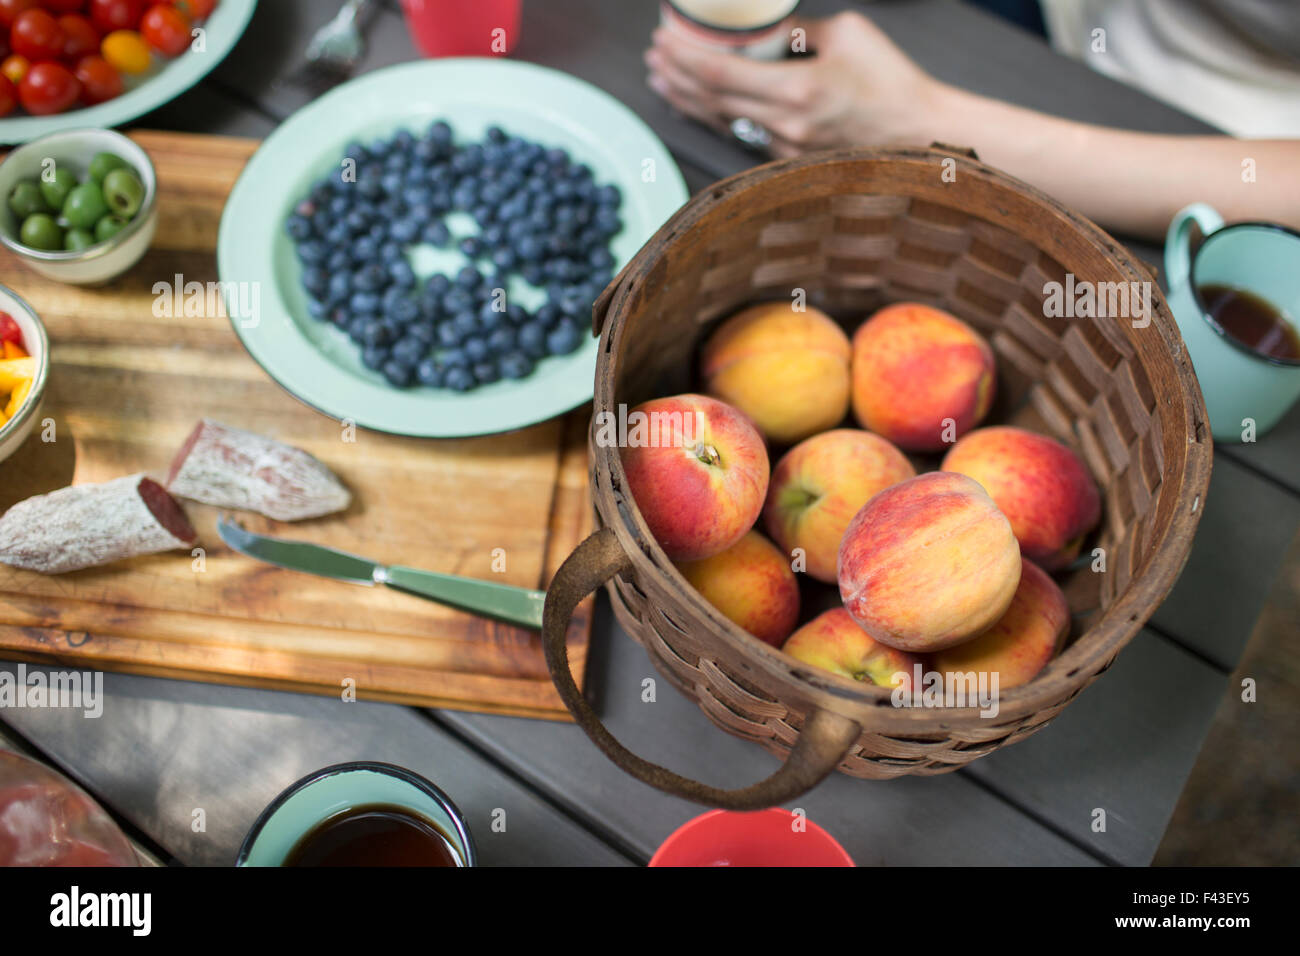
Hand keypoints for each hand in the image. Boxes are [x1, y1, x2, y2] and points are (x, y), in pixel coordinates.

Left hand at [645, 11, 939, 155]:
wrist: (921, 134)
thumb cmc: (891, 80)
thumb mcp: (849, 34)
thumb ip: (799, 29)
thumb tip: (763, 25)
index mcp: (797, 91)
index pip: (720, 75)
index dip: (684, 57)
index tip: (663, 38)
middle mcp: (785, 125)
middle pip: (712, 100)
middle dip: (675, 75)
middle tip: (653, 54)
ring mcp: (786, 148)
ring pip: (722, 121)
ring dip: (687, 99)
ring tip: (661, 78)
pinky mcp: (790, 160)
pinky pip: (743, 134)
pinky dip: (715, 116)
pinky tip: (696, 104)